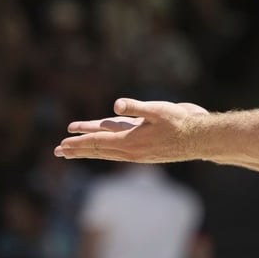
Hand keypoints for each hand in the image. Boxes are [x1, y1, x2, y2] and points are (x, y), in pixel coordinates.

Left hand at [53, 98, 207, 162]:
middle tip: (58, 151)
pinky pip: (117, 148)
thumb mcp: (158, 110)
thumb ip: (136, 107)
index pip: (98, 142)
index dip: (79, 142)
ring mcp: (136, 151)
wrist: (200, 139)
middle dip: (77, 149)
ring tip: (72, 149)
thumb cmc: (181, 122)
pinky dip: (104, 146)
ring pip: (106, 151)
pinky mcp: (143, 149)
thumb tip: (116, 106)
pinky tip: (100, 143)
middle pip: (98, 149)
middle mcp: (130, 150)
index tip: (63, 144)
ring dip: (88, 149)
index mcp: (130, 141)